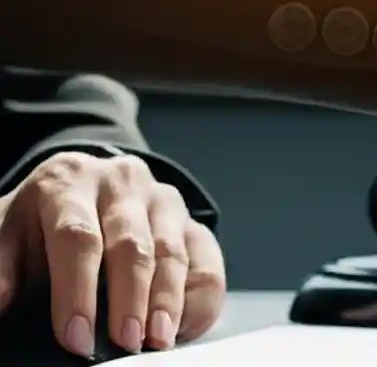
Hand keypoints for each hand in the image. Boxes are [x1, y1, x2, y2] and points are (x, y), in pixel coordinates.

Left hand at [0, 152, 225, 356]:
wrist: (81, 190)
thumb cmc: (39, 222)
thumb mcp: (7, 232)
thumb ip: (1, 266)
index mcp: (68, 180)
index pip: (77, 235)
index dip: (76, 291)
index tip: (75, 337)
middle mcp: (122, 182)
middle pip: (132, 244)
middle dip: (130, 299)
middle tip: (125, 344)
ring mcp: (164, 200)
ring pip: (173, 251)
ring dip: (167, 301)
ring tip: (158, 340)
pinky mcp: (192, 221)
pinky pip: (207, 259)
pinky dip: (198, 298)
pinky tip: (182, 328)